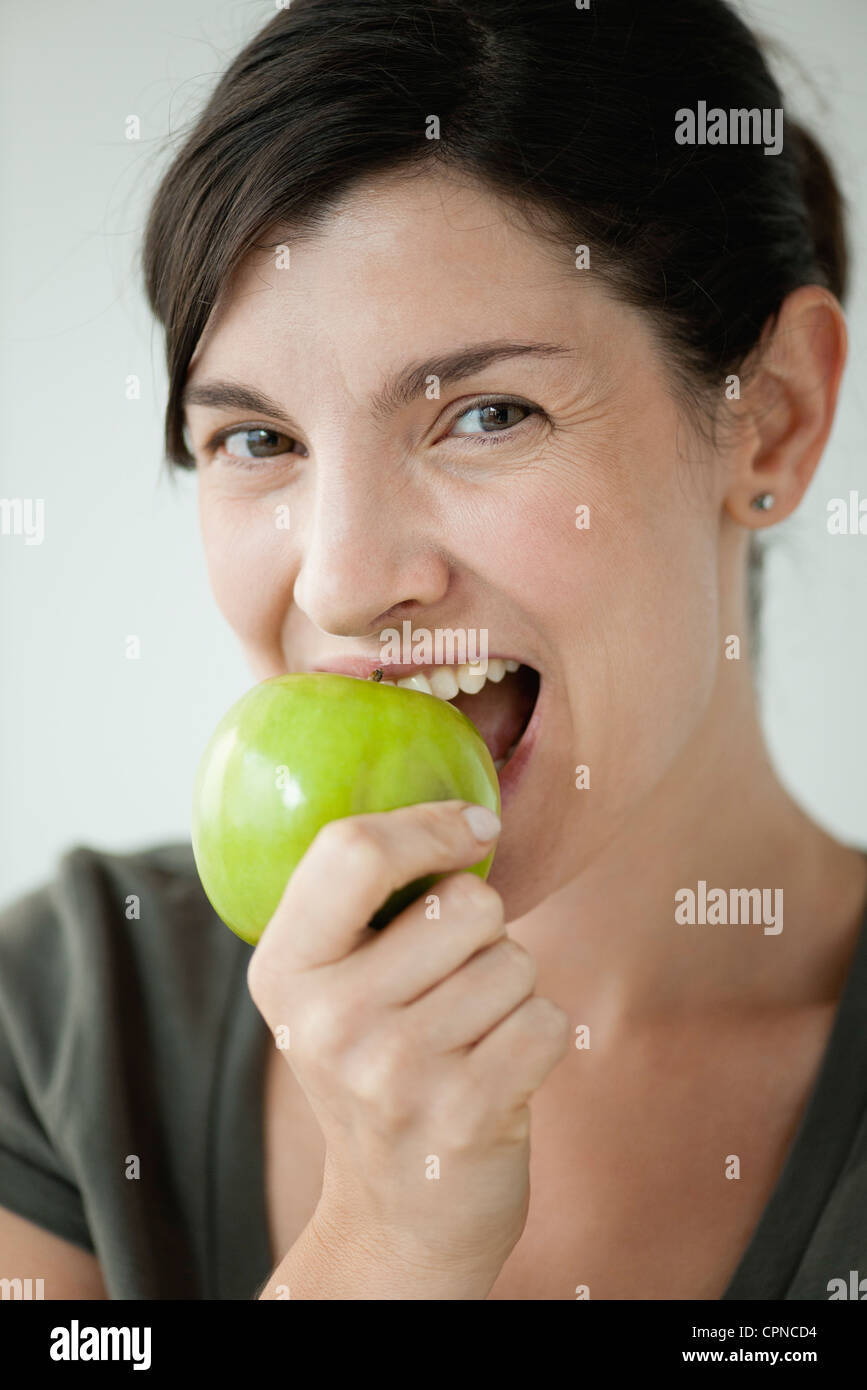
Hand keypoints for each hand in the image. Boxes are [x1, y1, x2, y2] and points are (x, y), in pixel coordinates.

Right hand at [247, 799, 569, 1294]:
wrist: (398, 1214)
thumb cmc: (379, 1068)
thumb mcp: (332, 988)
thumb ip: (364, 903)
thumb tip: (463, 803)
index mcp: (285, 969)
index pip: (353, 850)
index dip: (430, 824)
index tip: (475, 828)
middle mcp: (327, 1020)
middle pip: (464, 903)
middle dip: (483, 931)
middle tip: (451, 986)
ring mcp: (392, 1072)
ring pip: (514, 960)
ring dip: (511, 989)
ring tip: (469, 1036)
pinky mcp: (462, 1113)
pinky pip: (547, 1019)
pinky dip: (539, 1038)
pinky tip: (497, 1074)